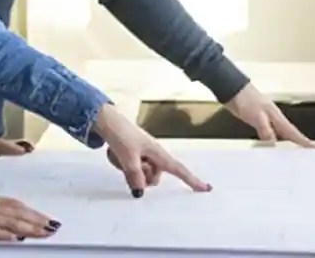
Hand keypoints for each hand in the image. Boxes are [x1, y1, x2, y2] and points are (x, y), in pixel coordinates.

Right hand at [0, 190, 59, 240]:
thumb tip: (1, 222)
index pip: (14, 205)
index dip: (31, 211)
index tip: (44, 218)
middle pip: (16, 212)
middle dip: (36, 220)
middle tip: (53, 226)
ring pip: (9, 221)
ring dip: (29, 227)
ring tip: (44, 232)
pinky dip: (5, 234)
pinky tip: (16, 238)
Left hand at [93, 104, 210, 196]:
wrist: (108, 122)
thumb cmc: (122, 136)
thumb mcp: (128, 158)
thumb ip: (135, 176)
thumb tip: (140, 192)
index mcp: (158, 153)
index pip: (178, 169)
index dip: (192, 180)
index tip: (205, 188)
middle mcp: (154, 156)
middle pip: (154, 179)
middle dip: (141, 176)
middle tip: (127, 163)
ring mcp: (145, 156)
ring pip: (141, 176)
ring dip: (129, 170)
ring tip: (120, 156)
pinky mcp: (136, 157)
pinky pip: (132, 171)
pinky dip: (123, 166)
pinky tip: (117, 154)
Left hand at [224, 83, 314, 147]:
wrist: (233, 90)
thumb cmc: (245, 99)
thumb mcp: (256, 116)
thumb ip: (266, 130)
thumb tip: (273, 143)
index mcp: (276, 117)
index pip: (293, 132)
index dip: (305, 141)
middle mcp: (274, 118)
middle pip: (290, 134)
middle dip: (300, 143)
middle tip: (310, 152)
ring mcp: (267, 119)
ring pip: (281, 134)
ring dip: (288, 143)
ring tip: (294, 152)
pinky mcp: (259, 121)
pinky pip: (270, 134)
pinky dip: (273, 141)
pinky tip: (272, 145)